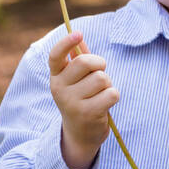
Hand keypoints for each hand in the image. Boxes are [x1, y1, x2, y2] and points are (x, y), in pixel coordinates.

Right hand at [48, 30, 117, 168]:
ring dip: (108, 84)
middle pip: (85, 62)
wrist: (80, 134)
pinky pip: (111, 93)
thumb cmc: (82, 99)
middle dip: (99, 64)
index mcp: (56, 77)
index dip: (65, 43)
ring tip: (100, 94)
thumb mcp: (76, 80)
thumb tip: (80, 37)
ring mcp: (72, 102)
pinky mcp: (87, 113)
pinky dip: (113, 96)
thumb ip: (78, 58)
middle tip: (100, 74)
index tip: (78, 34)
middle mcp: (60, 89)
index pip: (55, 56)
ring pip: (101, 78)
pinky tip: (105, 104)